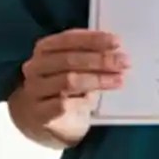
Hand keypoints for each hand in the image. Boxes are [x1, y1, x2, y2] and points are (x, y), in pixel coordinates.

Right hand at [10, 28, 129, 147]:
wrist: (40, 119)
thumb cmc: (62, 87)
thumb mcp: (75, 67)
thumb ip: (90, 56)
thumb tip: (116, 52)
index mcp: (44, 49)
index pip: (68, 39)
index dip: (93, 39)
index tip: (116, 42)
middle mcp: (35, 68)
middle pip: (69, 60)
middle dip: (100, 60)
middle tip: (123, 62)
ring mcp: (34, 91)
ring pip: (68, 81)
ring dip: (98, 79)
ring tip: (118, 79)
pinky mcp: (38, 114)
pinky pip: (62, 105)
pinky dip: (81, 101)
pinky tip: (94, 101)